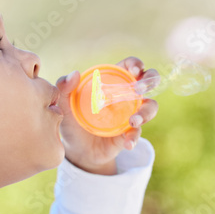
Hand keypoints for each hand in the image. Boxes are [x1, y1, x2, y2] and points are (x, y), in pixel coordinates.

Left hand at [55, 56, 159, 174]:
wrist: (76, 150)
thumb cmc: (72, 120)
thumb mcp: (63, 104)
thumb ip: (64, 87)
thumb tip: (75, 74)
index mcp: (112, 82)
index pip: (130, 66)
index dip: (136, 64)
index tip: (133, 70)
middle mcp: (126, 95)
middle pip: (149, 81)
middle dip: (151, 80)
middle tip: (139, 89)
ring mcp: (131, 114)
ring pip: (150, 107)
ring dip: (145, 112)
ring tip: (133, 121)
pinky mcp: (130, 133)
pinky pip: (138, 133)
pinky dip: (134, 137)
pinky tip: (127, 143)